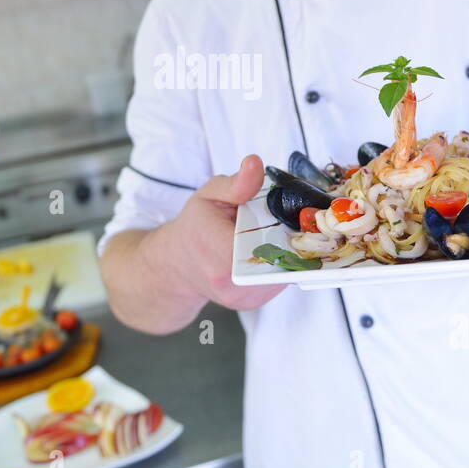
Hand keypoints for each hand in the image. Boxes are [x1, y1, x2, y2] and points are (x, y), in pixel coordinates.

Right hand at [145, 154, 288, 312]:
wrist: (177, 263)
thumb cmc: (195, 226)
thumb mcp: (209, 195)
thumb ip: (236, 183)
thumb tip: (255, 164)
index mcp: (216, 251)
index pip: (262, 244)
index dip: (283, 229)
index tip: (290, 216)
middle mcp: (228, 282)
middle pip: (278, 260)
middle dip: (289, 240)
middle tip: (288, 222)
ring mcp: (240, 298)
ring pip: (282, 273)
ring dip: (287, 253)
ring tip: (275, 235)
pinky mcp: (250, 304)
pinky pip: (278, 282)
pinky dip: (281, 265)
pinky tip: (270, 251)